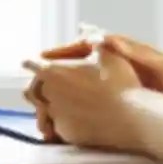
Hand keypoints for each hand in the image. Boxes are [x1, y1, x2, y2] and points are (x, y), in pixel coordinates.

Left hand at [24, 44, 144, 151]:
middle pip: (33, 90)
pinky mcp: (67, 135)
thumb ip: (91, 39)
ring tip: (58, 105)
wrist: (134, 118)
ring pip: (44, 111)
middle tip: (44, 87)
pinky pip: (57, 128)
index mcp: (53, 71)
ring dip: (48, 107)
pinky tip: (72, 120)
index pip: (31, 64)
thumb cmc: (121, 83)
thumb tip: (83, 28)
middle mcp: (49, 94)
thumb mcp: (107, 53)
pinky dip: (60, 123)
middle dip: (38, 88)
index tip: (28, 63)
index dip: (32, 63)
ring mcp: (57, 116)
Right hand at [38, 34, 162, 99]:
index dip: (62, 51)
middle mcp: (122, 64)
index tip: (42, 57)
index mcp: (126, 52)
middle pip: (82, 61)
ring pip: (86, 78)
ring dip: (66, 82)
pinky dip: (80, 98)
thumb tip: (100, 35)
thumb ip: (130, 49)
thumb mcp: (158, 63)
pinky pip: (97, 95)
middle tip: (37, 73)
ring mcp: (125, 81)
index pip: (86, 46)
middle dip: (59, 66)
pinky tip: (70, 109)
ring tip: (47, 92)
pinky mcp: (129, 98)